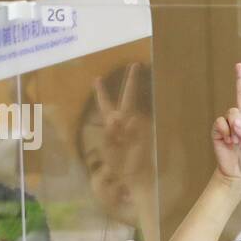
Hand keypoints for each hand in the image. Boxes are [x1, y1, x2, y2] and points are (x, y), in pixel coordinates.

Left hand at [93, 62, 153, 188]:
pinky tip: (124, 138)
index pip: (106, 105)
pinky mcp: (143, 132)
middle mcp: (124, 122)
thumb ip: (109, 132)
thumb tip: (116, 117)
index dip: (102, 92)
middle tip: (135, 64)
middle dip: (131, 82)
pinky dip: (126, 131)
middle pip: (126, 98)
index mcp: (112, 125)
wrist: (133, 175)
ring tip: (116, 137)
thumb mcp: (107, 147)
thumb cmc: (118, 163)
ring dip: (117, 122)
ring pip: (125, 113)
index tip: (97, 78)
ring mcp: (135, 126)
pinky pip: (133, 125)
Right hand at [211, 63, 240, 185]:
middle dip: (240, 79)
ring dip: (235, 127)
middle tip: (239, 65)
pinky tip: (229, 141)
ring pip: (232, 112)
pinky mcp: (220, 128)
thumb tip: (233, 121)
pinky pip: (221, 122)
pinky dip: (226, 132)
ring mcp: (232, 122)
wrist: (237, 172)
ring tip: (237, 141)